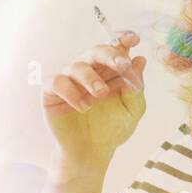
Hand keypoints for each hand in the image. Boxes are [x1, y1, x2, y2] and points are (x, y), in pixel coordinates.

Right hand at [43, 31, 146, 175]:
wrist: (91, 152)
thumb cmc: (112, 129)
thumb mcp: (132, 110)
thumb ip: (135, 87)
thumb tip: (140, 60)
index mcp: (110, 71)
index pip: (115, 48)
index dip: (123, 40)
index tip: (134, 40)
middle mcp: (89, 71)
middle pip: (96, 51)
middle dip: (110, 55)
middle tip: (122, 66)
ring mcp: (69, 80)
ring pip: (77, 66)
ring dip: (91, 78)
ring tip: (100, 95)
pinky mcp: (52, 92)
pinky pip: (57, 81)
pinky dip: (70, 91)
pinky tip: (83, 106)